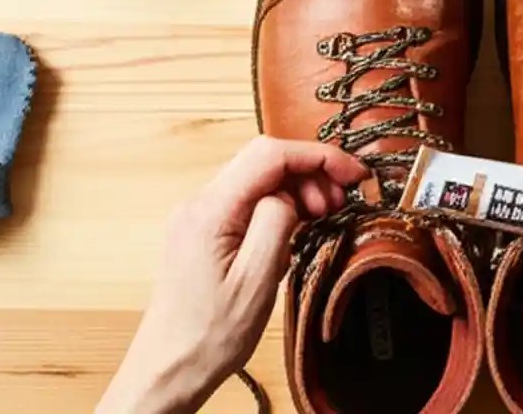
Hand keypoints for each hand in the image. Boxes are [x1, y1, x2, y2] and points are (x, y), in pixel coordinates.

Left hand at [97, 137, 365, 413]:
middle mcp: (199, 203)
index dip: (318, 156)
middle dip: (310, 173)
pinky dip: (280, 205)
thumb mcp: (256, 281)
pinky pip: (248, 201)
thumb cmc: (210, 335)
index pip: (269, 155)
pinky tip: (296, 229)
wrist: (169, 367)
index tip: (353, 174)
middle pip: (264, 161)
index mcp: (209, 211)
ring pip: (258, 179)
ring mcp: (199, 216)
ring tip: (322, 218)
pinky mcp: (204, 230)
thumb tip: (291, 195)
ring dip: (297, 189)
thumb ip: (276, 223)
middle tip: (339, 205)